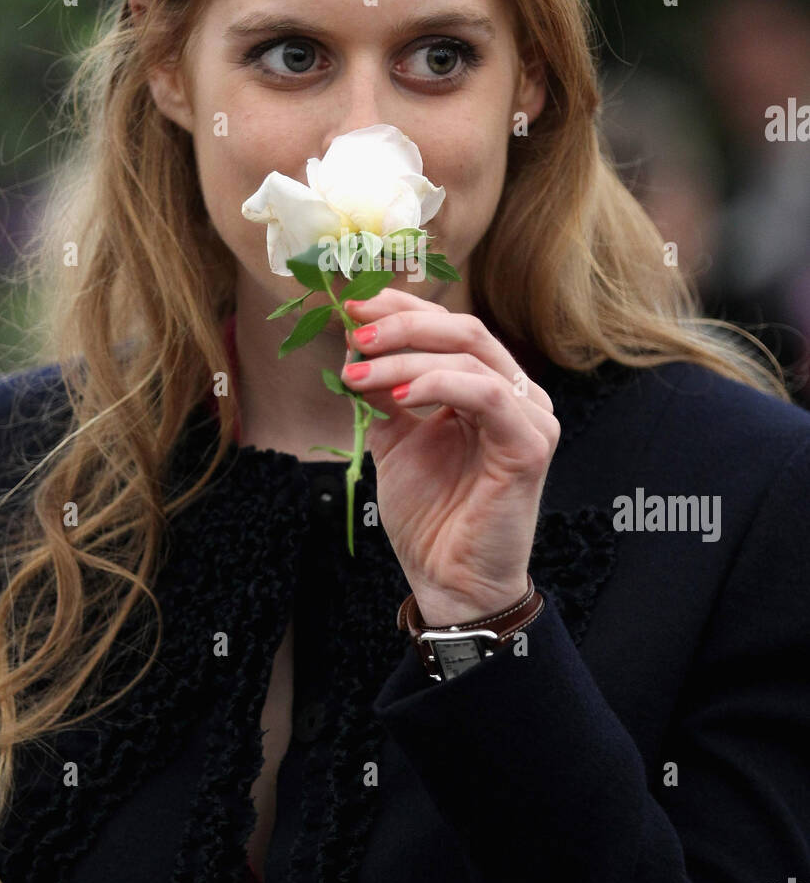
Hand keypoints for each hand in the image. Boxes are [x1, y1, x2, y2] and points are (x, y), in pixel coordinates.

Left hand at [341, 287, 559, 626]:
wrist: (448, 580)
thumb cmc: (430, 514)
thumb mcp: (394, 438)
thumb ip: (381, 391)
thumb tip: (354, 342)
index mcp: (488, 387)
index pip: (449, 327)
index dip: (401, 307)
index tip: (351, 302)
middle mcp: (517, 394)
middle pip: (463, 329)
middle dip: (401, 322)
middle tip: (353, 327)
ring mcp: (531, 417)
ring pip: (469, 355)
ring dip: (405, 357)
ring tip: (358, 371)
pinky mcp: (531, 445)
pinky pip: (486, 394)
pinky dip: (439, 384)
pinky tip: (402, 396)